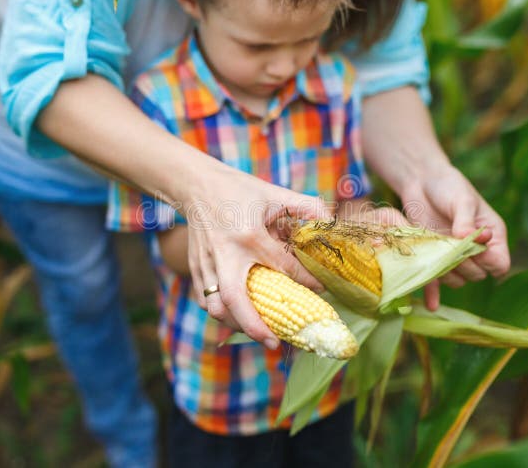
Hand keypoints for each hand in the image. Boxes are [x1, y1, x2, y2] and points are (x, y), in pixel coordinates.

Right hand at [185, 167, 330, 348]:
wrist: (195, 184)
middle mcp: (225, 253)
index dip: (306, 281)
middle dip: (254, 326)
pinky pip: (205, 300)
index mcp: (248, 234)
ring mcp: (206, 263)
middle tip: (274, 343)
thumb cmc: (238, 189)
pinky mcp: (195, 268)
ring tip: (259, 333)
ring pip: (216, 306)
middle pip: (235, 299)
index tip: (321, 290)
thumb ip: (306, 206)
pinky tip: (238, 318)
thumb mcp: (274, 193)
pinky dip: (221, 313)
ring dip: (236, 324)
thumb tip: (332, 222)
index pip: (282, 267)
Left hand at [400, 163, 509, 309]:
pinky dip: (433, 293)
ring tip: (435, 248)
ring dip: (445, 270)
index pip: (500, 265)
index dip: (487, 262)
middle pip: (477, 275)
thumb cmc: (449, 185)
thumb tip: (471, 240)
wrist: (421, 180)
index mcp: (492, 235)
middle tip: (448, 245)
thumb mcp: (461, 199)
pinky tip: (431, 305)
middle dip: (462, 264)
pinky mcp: (433, 258)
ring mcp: (454, 256)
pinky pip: (436, 282)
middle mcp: (476, 250)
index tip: (472, 248)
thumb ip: (466, 222)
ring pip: (456, 280)